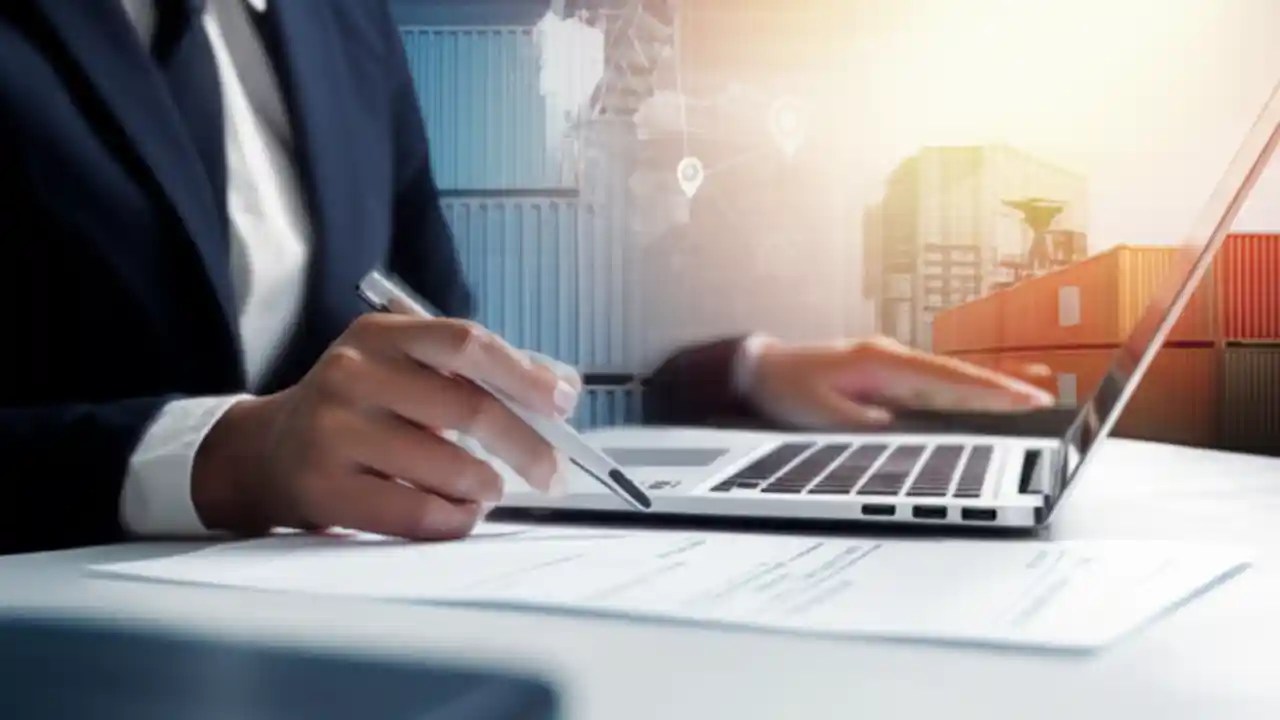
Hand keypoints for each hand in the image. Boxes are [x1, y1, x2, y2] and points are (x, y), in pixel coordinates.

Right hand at [192, 314, 579, 539]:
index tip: (564, 401)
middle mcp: (353, 374)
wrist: (265, 452)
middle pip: (468, 408)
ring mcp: (334, 431)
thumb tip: (561, 387)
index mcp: (381, 334)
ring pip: (448, 467)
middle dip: (526, 446)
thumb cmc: (356, 409)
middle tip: (552, 471)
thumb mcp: (403, 370)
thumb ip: (477, 374)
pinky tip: (459, 513)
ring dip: (486, 486)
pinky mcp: (325, 488)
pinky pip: (417, 514)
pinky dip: (455, 519)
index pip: (465, 342)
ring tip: (488, 489)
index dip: (523, 373)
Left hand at [744, 336, 1054, 428]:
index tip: (1021, 398)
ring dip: (989, 387)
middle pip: (956, 375)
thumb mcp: (816, 412)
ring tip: (1034, 395)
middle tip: (1044, 398)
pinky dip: (965, 391)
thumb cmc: (787, 388)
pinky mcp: (890, 376)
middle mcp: (893, 357)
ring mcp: (893, 365)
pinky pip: (935, 384)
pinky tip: (988, 398)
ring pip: (950, 378)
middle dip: (1001, 386)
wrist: (763, 369)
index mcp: (880, 361)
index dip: (985, 390)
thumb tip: (891, 428)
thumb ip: (855, 420)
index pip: (944, 378)